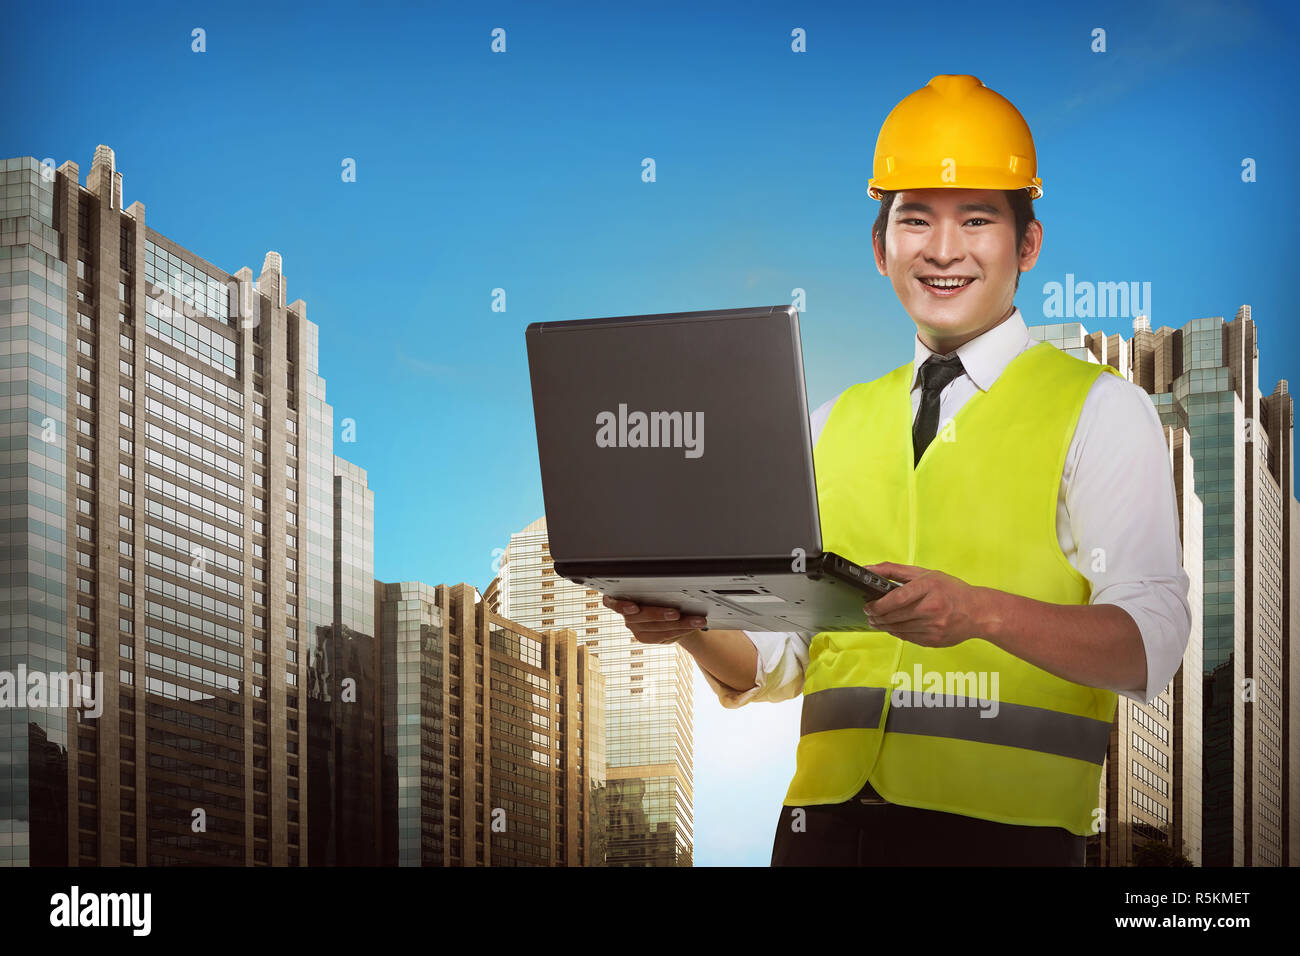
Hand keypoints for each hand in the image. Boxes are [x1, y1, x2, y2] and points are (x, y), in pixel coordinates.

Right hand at [602, 595, 707, 643]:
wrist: (663, 610)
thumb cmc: (657, 593)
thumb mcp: (655, 586)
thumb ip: (655, 587)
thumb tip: (675, 581)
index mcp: (621, 596)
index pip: (611, 602)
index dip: (620, 605)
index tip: (633, 607)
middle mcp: (626, 614)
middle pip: (640, 616)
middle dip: (660, 615)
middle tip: (676, 613)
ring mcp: (635, 627)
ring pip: (657, 628)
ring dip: (680, 624)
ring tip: (696, 620)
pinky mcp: (645, 637)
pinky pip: (664, 636)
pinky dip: (681, 630)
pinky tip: (692, 626)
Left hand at [860, 562, 985, 647]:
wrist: (979, 612)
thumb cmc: (951, 590)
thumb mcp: (925, 573)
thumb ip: (894, 570)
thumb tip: (868, 569)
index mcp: (930, 587)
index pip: (897, 598)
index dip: (879, 604)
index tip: (868, 605)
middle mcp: (933, 608)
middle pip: (896, 616)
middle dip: (877, 617)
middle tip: (869, 614)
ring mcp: (935, 627)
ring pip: (899, 629)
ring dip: (884, 626)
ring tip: (876, 621)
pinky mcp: (935, 640)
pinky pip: (908, 638)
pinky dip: (897, 633)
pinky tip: (892, 628)